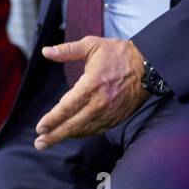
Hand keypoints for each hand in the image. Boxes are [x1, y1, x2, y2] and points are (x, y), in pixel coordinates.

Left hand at [34, 36, 148, 148]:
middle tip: (39, 144)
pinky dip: (82, 133)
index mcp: (92, 85)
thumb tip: (46, 51)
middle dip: (54, 136)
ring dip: (66, 137)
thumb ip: (67, 50)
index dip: (52, 119)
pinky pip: (96, 130)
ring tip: (50, 141)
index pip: (67, 107)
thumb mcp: (92, 45)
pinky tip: (72, 134)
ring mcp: (109, 112)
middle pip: (73, 125)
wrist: (148, 66)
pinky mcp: (117, 117)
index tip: (39, 128)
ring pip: (84, 130)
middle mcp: (100, 102)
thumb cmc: (118, 53)